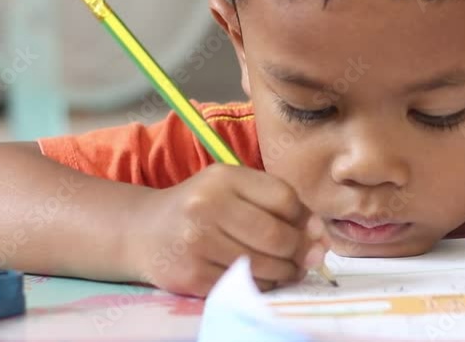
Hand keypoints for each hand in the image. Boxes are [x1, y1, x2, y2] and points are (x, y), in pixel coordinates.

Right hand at [129, 164, 329, 295]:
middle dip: (300, 251)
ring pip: (264, 265)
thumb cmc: (200, 207)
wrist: (144, 231)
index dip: (306, 218)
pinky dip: (264, 286)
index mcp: (224, 178)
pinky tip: (264, 279)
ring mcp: (196, 243)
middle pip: (277, 235)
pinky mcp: (191, 276)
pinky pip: (244, 286)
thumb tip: (320, 235)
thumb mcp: (233, 189)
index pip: (284, 198)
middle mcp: (207, 207)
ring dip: (286, 272)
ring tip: (289, 269)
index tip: (313, 231)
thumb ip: (276, 203)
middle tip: (308, 258)